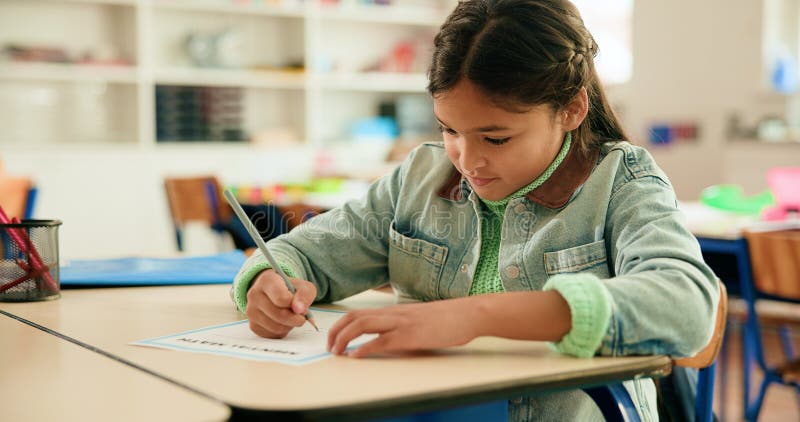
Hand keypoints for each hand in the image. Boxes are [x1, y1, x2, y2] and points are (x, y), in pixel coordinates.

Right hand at [245, 269, 316, 338]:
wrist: (274, 293)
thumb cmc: (289, 289)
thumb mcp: (303, 286)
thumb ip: (305, 295)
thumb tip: (300, 310)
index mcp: (267, 280)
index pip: (281, 298)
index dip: (295, 305)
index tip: (301, 306)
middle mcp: (255, 294)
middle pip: (279, 315)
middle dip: (295, 318)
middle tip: (301, 316)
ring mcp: (251, 311)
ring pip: (276, 327)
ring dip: (289, 326)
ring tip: (291, 317)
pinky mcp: (253, 325)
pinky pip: (272, 334)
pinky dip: (282, 331)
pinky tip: (283, 322)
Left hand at [326, 299, 476, 357]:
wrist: (468, 314)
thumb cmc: (447, 319)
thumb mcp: (418, 320)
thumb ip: (402, 326)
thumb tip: (389, 338)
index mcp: (394, 311)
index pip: (359, 312)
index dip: (341, 324)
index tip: (333, 337)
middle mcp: (393, 314)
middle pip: (354, 316)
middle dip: (336, 331)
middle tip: (329, 347)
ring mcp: (401, 323)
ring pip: (362, 325)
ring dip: (344, 338)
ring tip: (336, 351)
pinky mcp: (410, 335)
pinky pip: (381, 340)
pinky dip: (364, 348)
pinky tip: (356, 356)